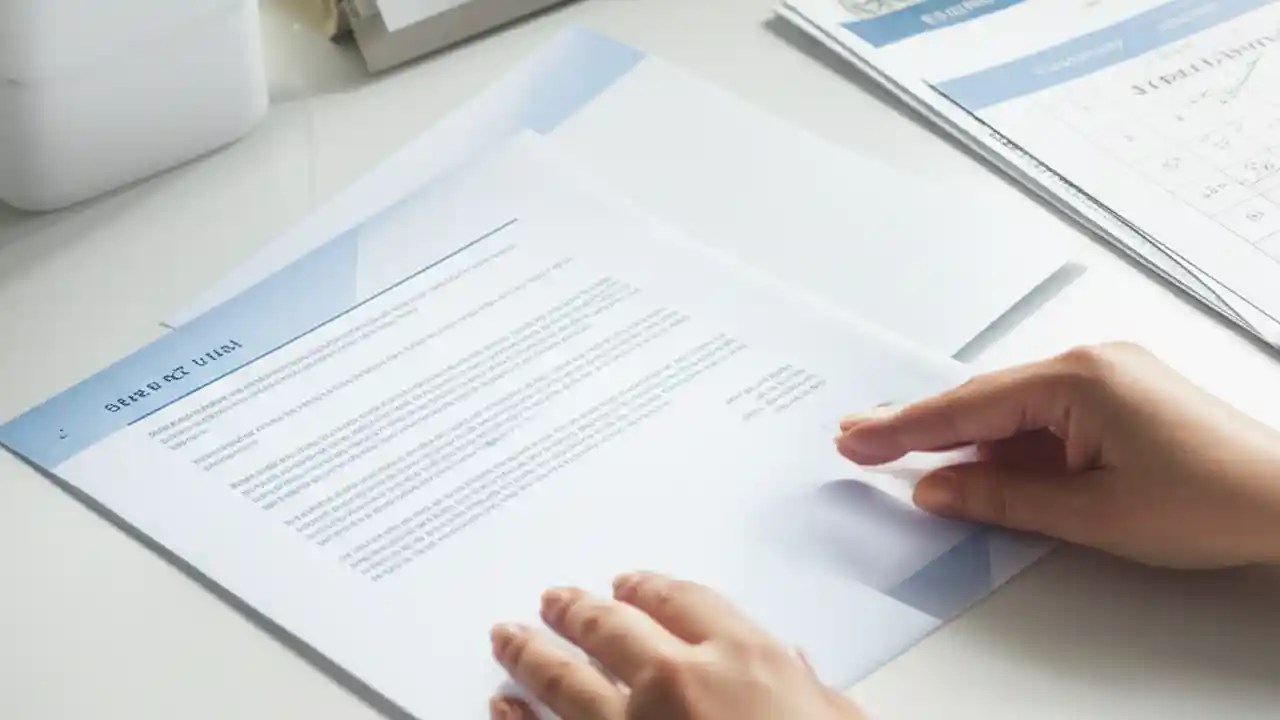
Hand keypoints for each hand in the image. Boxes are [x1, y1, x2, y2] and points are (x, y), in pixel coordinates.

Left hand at [488, 572, 864, 719]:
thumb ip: (810, 691)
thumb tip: (797, 668)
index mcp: (742, 658)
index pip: (682, 600)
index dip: (649, 588)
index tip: (628, 584)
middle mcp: (675, 682)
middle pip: (610, 627)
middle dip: (578, 610)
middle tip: (553, 599)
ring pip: (563, 678)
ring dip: (530, 653)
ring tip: (506, 637)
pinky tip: (500, 705)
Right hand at [836, 343, 1279, 567]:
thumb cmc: (1211, 502)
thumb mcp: (1091, 514)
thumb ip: (1002, 499)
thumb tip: (936, 491)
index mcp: (1078, 380)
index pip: (968, 409)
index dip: (905, 429)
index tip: (856, 439)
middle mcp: (1089, 364)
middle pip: (983, 401)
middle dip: (921, 425)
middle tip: (857, 436)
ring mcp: (1107, 377)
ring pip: (1012, 411)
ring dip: (964, 438)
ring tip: (899, 453)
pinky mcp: (1120, 397)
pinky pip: (1044, 417)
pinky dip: (1007, 442)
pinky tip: (974, 463)